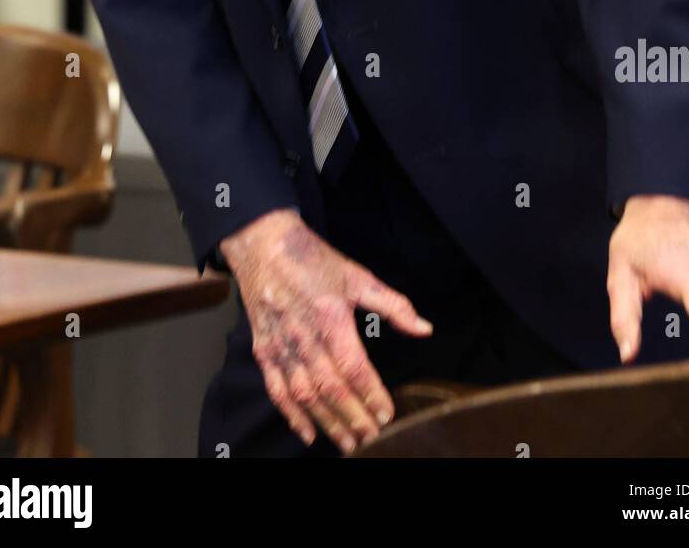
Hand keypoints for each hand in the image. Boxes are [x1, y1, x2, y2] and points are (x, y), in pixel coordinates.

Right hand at [219, 208, 433, 453]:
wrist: (264, 244)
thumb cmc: (313, 260)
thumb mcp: (357, 276)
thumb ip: (393, 305)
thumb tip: (424, 328)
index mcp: (331, 316)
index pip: (354, 366)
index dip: (371, 394)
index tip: (387, 415)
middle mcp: (304, 335)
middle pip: (330, 388)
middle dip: (353, 419)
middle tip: (372, 441)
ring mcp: (281, 345)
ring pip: (305, 394)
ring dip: (327, 423)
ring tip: (348, 444)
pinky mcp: (263, 350)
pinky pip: (276, 389)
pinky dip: (291, 415)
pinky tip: (308, 433)